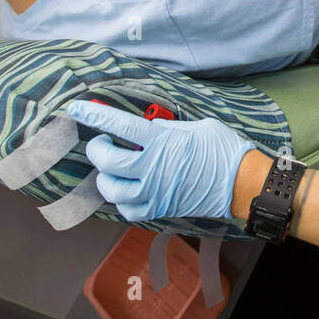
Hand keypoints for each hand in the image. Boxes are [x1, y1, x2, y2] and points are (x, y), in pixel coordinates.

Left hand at [66, 101, 255, 221]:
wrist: (241, 183)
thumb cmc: (224, 151)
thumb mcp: (196, 127)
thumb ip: (167, 128)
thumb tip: (148, 127)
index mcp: (162, 142)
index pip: (119, 125)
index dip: (95, 115)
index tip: (77, 108)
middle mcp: (153, 168)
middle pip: (107, 161)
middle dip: (97, 149)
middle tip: (101, 143)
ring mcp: (155, 191)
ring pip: (112, 189)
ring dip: (106, 177)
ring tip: (111, 169)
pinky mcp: (160, 208)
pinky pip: (128, 210)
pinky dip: (122, 201)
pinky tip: (127, 190)